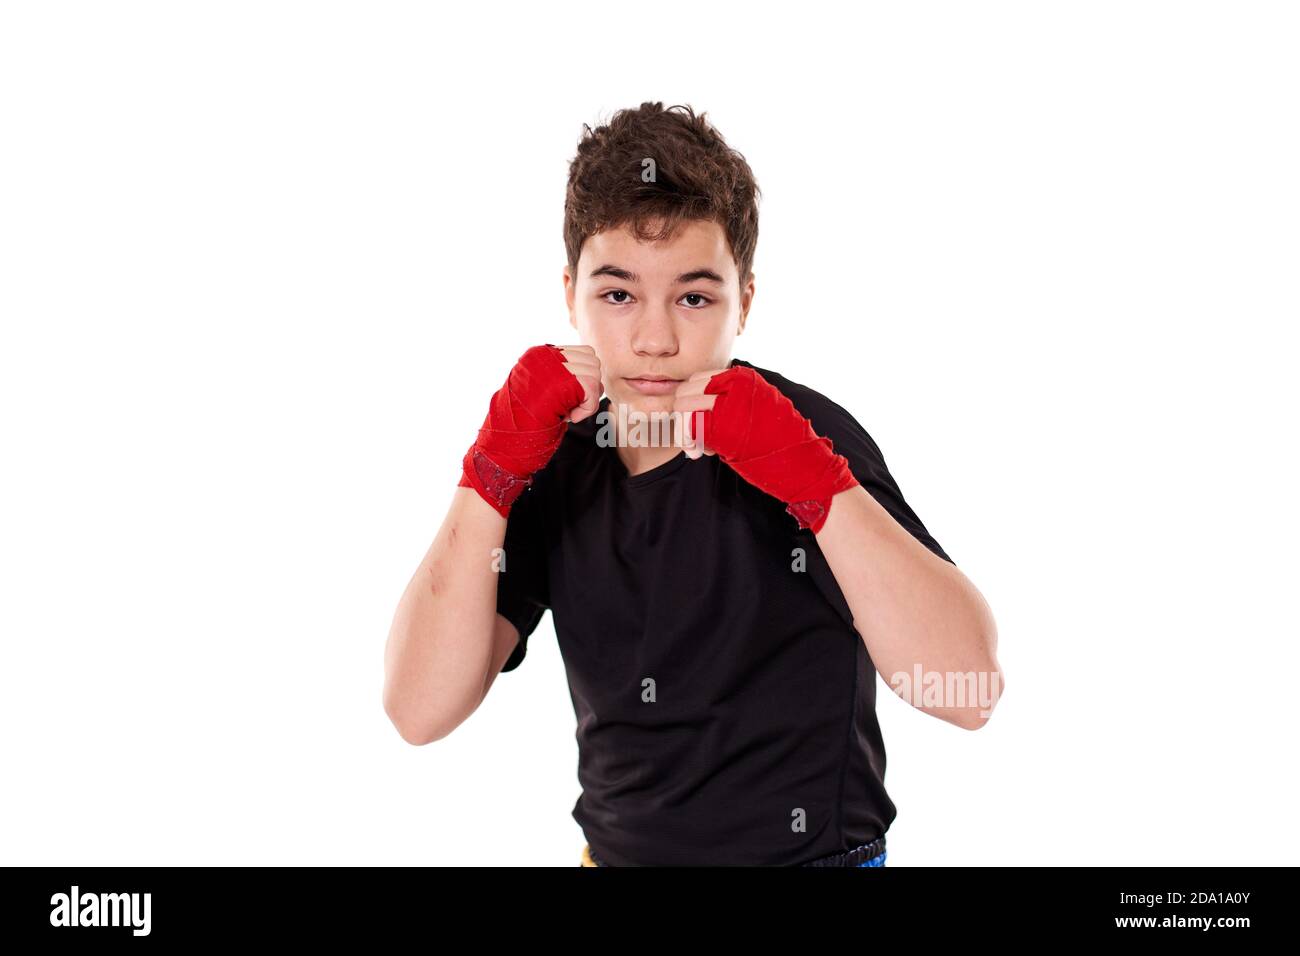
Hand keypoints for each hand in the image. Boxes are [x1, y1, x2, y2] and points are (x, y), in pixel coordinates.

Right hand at [457, 343, 591, 516]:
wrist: (509, 435)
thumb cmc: (523, 418)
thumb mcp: (541, 390)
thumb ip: (561, 376)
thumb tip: (592, 375)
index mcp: (540, 353)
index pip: (582, 353)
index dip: (583, 376)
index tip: (568, 398)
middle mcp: (548, 354)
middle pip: (592, 361)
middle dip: (589, 385)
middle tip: (569, 406)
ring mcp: (556, 365)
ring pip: (595, 375)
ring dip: (587, 399)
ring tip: (568, 412)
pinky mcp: (566, 380)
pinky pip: (594, 390)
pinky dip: (588, 408)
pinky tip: (570, 417)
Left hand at [673, 364, 860, 532]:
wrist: (802, 461)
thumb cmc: (779, 441)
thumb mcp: (754, 408)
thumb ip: (728, 402)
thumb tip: (693, 410)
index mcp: (742, 377)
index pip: (696, 381)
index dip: (689, 404)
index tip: (692, 425)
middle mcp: (733, 383)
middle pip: (685, 392)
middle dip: (681, 418)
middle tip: (690, 443)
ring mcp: (729, 401)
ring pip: (683, 408)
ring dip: (683, 431)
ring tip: (696, 450)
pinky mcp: (724, 424)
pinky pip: (691, 427)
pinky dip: (691, 442)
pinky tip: (703, 454)